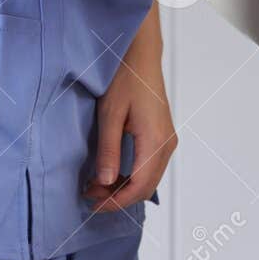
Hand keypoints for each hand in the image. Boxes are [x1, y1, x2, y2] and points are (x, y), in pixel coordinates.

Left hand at [83, 17, 177, 212]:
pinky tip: (111, 172)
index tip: (94, 204)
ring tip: (97, 185)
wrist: (141, 56)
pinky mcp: (163, 136)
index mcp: (155, 140)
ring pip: (149, 179)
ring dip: (125, 187)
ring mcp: (167, 140)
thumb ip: (108, 150)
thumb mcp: (110, 114)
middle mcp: (167, 144)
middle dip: (118, 197)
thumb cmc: (126, 78)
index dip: (116, 201)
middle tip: (90, 195)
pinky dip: (132, 176)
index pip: (139, 186)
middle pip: (146, 187)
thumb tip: (105, 182)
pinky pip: (150, 167)